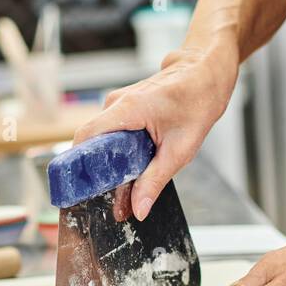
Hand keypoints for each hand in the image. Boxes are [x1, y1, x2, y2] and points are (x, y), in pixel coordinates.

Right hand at [72, 44, 237, 220]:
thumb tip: (137, 209)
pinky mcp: (124, 108)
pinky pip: (112, 133)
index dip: (79, 165)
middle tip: (108, 199)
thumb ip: (154, 181)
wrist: (205, 75)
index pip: (85, 138)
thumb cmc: (197, 103)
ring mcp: (118, 104)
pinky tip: (131, 168)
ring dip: (110, 164)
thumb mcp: (179, 151)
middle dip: (97, 173)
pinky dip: (118, 153)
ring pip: (101, 140)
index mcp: (127, 109)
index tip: (84, 190)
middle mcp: (116, 103)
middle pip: (91, 143)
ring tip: (122, 188)